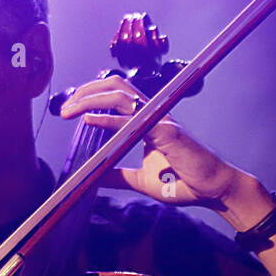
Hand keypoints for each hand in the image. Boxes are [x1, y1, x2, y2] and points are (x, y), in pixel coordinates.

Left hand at [58, 74, 246, 208]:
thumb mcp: (141, 180)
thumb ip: (120, 176)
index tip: (70, 109)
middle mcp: (152, 115)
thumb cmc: (184, 182)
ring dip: (91, 99)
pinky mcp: (166, 134)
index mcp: (147, 121)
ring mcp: (159, 121)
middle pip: (115, 86)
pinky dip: (108, 119)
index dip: (92, 96)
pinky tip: (89, 120)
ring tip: (70, 110)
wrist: (212, 189)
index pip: (117, 96)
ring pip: (121, 95)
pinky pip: (132, 121)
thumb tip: (97, 177)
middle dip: (86, 92)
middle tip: (64, 108)